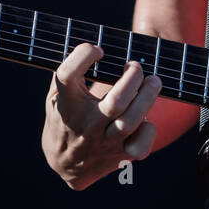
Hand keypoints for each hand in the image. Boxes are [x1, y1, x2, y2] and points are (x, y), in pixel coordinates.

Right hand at [41, 43, 161, 189]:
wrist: (64, 164)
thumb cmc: (64, 118)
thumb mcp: (56, 96)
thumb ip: (69, 74)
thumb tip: (92, 45)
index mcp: (66, 103)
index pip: (68, 75)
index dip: (83, 55)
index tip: (97, 50)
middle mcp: (86, 124)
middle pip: (116, 101)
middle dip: (133, 77)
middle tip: (134, 66)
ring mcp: (104, 141)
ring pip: (132, 121)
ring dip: (148, 96)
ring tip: (153, 81)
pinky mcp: (120, 154)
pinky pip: (141, 145)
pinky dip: (148, 129)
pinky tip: (145, 118)